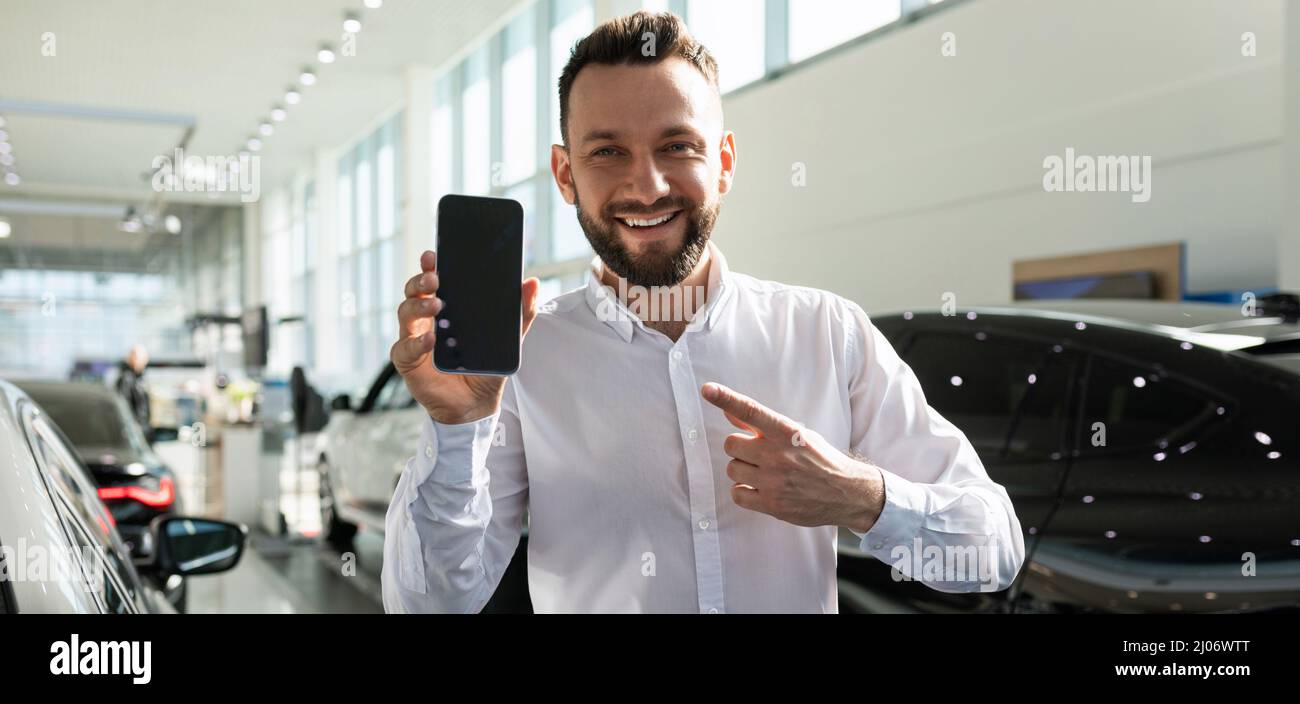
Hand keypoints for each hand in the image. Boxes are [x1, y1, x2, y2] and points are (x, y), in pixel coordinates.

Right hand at [391, 250, 540, 423]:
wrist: (476, 404)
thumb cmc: (486, 367)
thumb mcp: (509, 339)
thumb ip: (521, 313)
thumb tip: (532, 283)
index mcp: (446, 308)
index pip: (435, 280)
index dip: (430, 266)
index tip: (434, 255)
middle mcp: (427, 319)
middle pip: (414, 291)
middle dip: (421, 280)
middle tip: (434, 278)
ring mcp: (415, 338)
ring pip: (405, 313)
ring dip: (419, 305)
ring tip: (437, 305)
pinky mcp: (408, 361)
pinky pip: (404, 347)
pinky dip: (416, 342)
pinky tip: (430, 339)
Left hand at [700, 382, 884, 532]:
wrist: (847, 492)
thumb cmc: (820, 459)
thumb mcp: (797, 434)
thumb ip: (762, 425)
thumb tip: (729, 413)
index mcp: (787, 432)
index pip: (751, 411)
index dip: (727, 398)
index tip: (708, 390)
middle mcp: (778, 455)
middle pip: (731, 445)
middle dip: (741, 448)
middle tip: (759, 454)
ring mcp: (774, 481)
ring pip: (732, 469)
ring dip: (743, 469)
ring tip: (764, 472)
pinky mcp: (772, 504)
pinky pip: (737, 494)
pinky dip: (744, 491)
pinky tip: (759, 488)